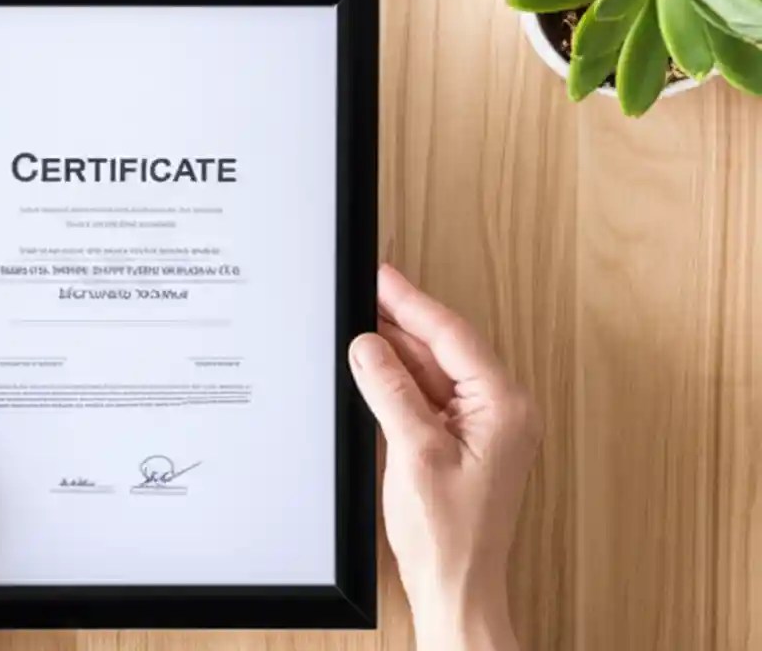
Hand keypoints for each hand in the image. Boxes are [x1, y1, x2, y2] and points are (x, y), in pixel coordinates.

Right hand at [349, 265, 541, 650]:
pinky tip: (374, 367)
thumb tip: (369, 347)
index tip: (383, 277)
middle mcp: (500, 410)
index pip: (452, 337)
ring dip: (398, 351)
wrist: (457, 585)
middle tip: (363, 292)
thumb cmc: (451, 535)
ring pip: (434, 371)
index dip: (412, 303)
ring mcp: (482, 426)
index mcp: (502, 406)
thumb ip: (391, 392)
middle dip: (403, 321)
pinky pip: (430, 396)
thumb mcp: (414, 452)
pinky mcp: (462, 441)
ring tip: (359, 323)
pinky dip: (400, 381)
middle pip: (445, 348)